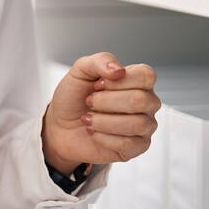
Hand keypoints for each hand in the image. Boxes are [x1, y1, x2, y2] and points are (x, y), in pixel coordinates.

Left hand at [41, 52, 159, 171]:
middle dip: (105, 101)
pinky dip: (103, 137)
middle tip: (89, 102)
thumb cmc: (75, 96)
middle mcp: (147, 102)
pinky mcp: (137, 147)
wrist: (60, 125)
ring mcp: (145, 126)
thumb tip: (119, 70)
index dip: (118, 81)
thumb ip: (100, 61)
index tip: (98, 84)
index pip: (146, 76)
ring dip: (103, 121)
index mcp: (139, 81)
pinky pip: (128, 144)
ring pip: (136, 124)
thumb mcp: (80, 71)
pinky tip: (94, 132)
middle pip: (140, 100)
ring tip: (88, 119)